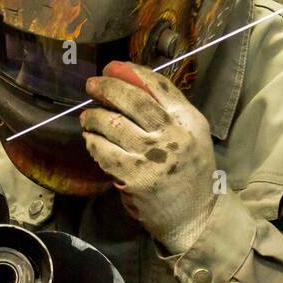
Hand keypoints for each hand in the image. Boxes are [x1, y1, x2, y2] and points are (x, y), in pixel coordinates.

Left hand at [80, 61, 217, 253]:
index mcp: (190, 121)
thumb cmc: (190, 173)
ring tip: (87, 116)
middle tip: (92, 84)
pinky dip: (93, 142)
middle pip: (133, 100)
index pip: (159, 86)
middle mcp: (173, 135)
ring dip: (94, 116)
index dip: (132, 71)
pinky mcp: (134, 177)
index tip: (113, 66)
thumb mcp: (192, 136)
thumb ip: (169, 112)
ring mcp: (153, 157)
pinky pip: (104, 152)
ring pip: (113, 124)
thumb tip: (132, 86)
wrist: (195, 216)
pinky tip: (90, 139)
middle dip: (107, 88)